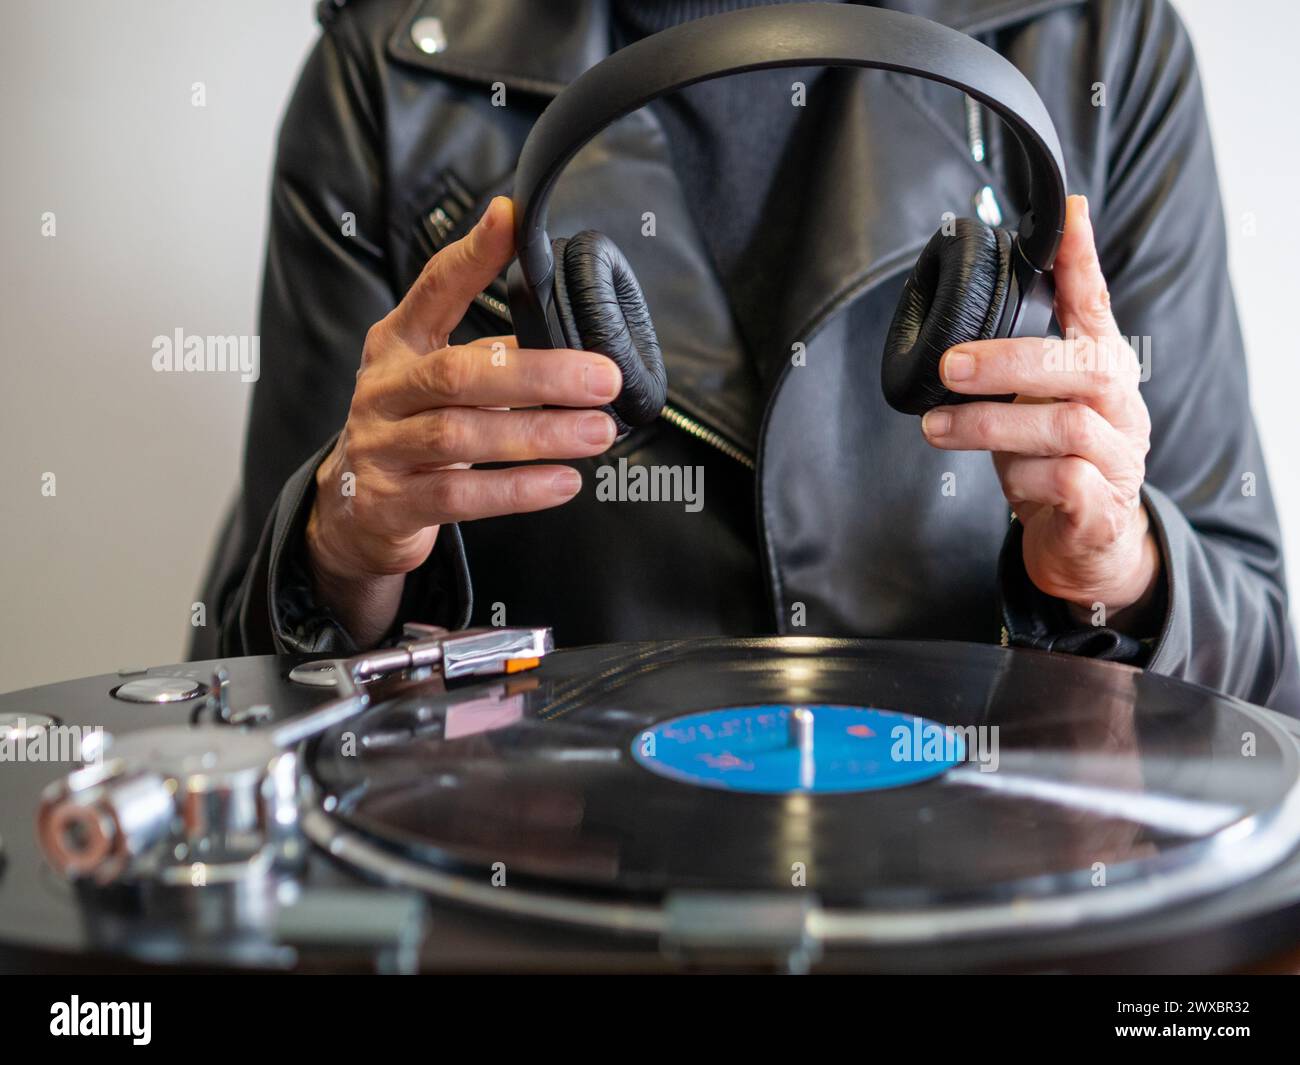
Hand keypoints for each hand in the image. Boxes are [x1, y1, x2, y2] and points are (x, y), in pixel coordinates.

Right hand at [306, 196, 621, 644]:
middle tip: (602, 378)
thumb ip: (489, 355)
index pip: (435, 289)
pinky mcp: (390, 503)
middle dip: (538, 373)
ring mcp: (380, 447)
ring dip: (538, 434)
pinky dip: (515, 489)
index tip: (511, 219)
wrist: (352, 513)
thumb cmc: (410, 432)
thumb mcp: (436, 381)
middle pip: (459, 373)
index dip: (472, 255)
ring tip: (596, 433)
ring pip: (461, 435)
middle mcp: (382, 389)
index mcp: (397, 344)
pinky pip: (459, 495)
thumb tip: (571, 341)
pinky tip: (562, 483)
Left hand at [921, 195, 1159, 624]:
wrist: (1085, 542)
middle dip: (1009, 362)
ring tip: (936, 427)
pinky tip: (1003, 482)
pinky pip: (1066, 482)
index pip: (1096, 302)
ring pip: (1066, 427)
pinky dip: (1024, 479)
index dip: (1082, 257)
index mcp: (1101, 366)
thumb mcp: (1033, 401)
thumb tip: (959, 308)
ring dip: (991, 425)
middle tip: (949, 366)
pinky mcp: (1102, 505)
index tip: (1067, 210)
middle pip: (1083, 366)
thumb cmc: (1051, 458)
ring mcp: (1118, 456)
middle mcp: (1121, 404)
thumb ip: (1014, 357)